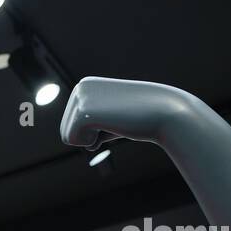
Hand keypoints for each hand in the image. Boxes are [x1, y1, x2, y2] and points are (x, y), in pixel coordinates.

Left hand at [60, 77, 194, 149]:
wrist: (166, 113)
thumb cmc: (141, 118)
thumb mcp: (115, 118)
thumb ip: (98, 126)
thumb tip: (86, 144)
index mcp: (85, 85)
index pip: (70, 123)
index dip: (91, 132)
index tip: (115, 119)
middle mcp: (80, 87)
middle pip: (64, 130)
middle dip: (88, 137)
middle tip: (115, 122)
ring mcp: (81, 97)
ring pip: (66, 136)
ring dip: (90, 139)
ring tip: (115, 122)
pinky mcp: (84, 111)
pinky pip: (71, 140)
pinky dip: (91, 142)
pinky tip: (112, 126)